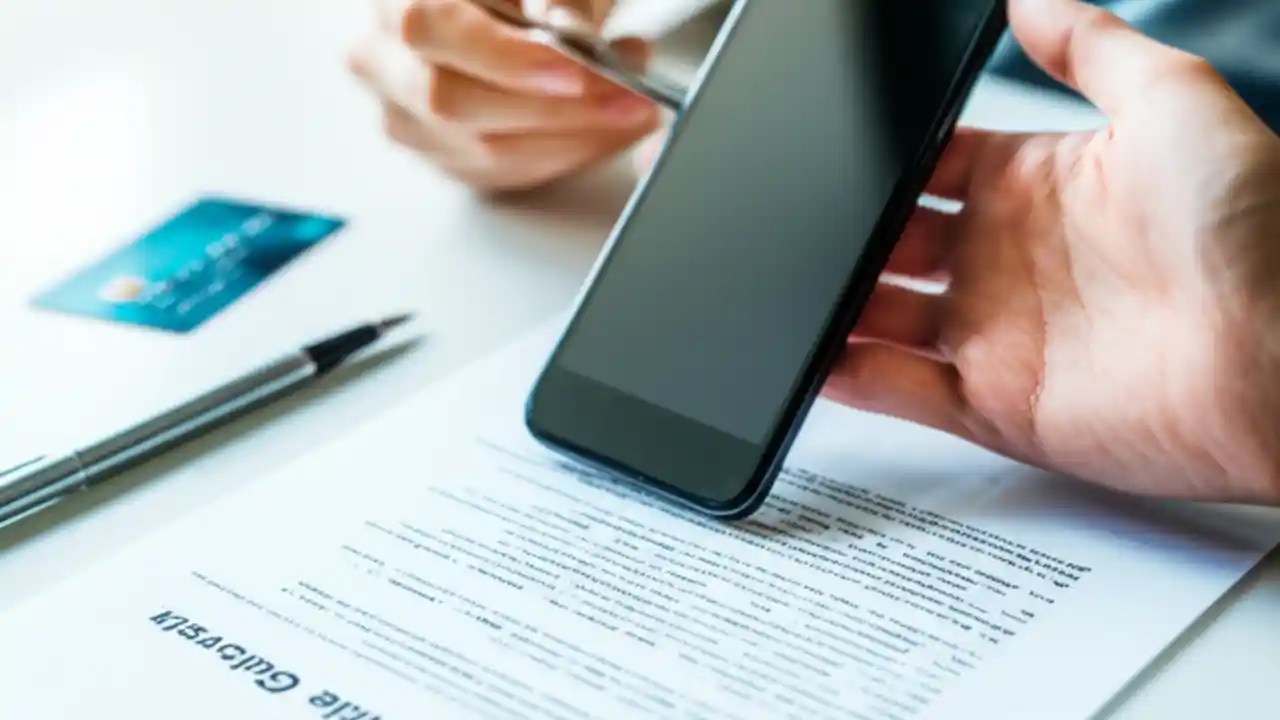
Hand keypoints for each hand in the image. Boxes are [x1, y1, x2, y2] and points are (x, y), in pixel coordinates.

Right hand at [348, 0, 660, 191]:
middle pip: (453, 101)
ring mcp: (406, 113)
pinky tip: (607, 132)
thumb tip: (572, 31)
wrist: (507, 11)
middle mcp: (383, 56)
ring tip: (633, 110)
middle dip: (553, 107)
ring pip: (483, 150)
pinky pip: (503, 173)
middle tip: (626, 97)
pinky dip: (566, 155)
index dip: (505, 58)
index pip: (432, 29)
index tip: (575, 71)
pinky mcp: (441, 155)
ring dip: (573, 137)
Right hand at [825, 0, 1279, 501]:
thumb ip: (1086, 44)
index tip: (833, 151)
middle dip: (846, 233)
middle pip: (894, 244)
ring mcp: (1000, 336)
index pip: (932, 166)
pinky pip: (903, 393)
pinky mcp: (998, 407)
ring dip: (835, 303)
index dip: (883, 160)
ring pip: (884, 317)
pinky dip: (850, 378)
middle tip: (794, 224)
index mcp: (1040, 184)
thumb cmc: (1253, 223)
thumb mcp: (1170, 96)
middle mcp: (1010, 260)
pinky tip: (810, 354)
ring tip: (781, 289)